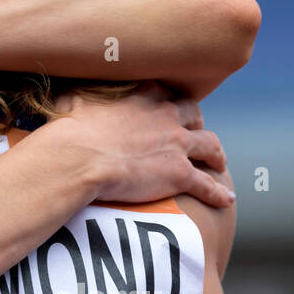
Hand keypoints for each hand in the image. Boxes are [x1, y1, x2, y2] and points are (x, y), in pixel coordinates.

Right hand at [43, 83, 234, 207]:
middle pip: (194, 116)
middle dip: (197, 124)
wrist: (79, 157)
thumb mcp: (72, 98)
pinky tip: (226, 200)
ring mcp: (176, 145)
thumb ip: (78, 93)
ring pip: (210, 146)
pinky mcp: (180, 174)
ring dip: (216, 155)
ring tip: (218, 163)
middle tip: (195, 133)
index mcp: (144, 94)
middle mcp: (166, 115)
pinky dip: (218, 193)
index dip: (169, 102)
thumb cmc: (69, 128)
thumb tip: (66, 93)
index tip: (166, 109)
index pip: (166, 93)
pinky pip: (207, 185)